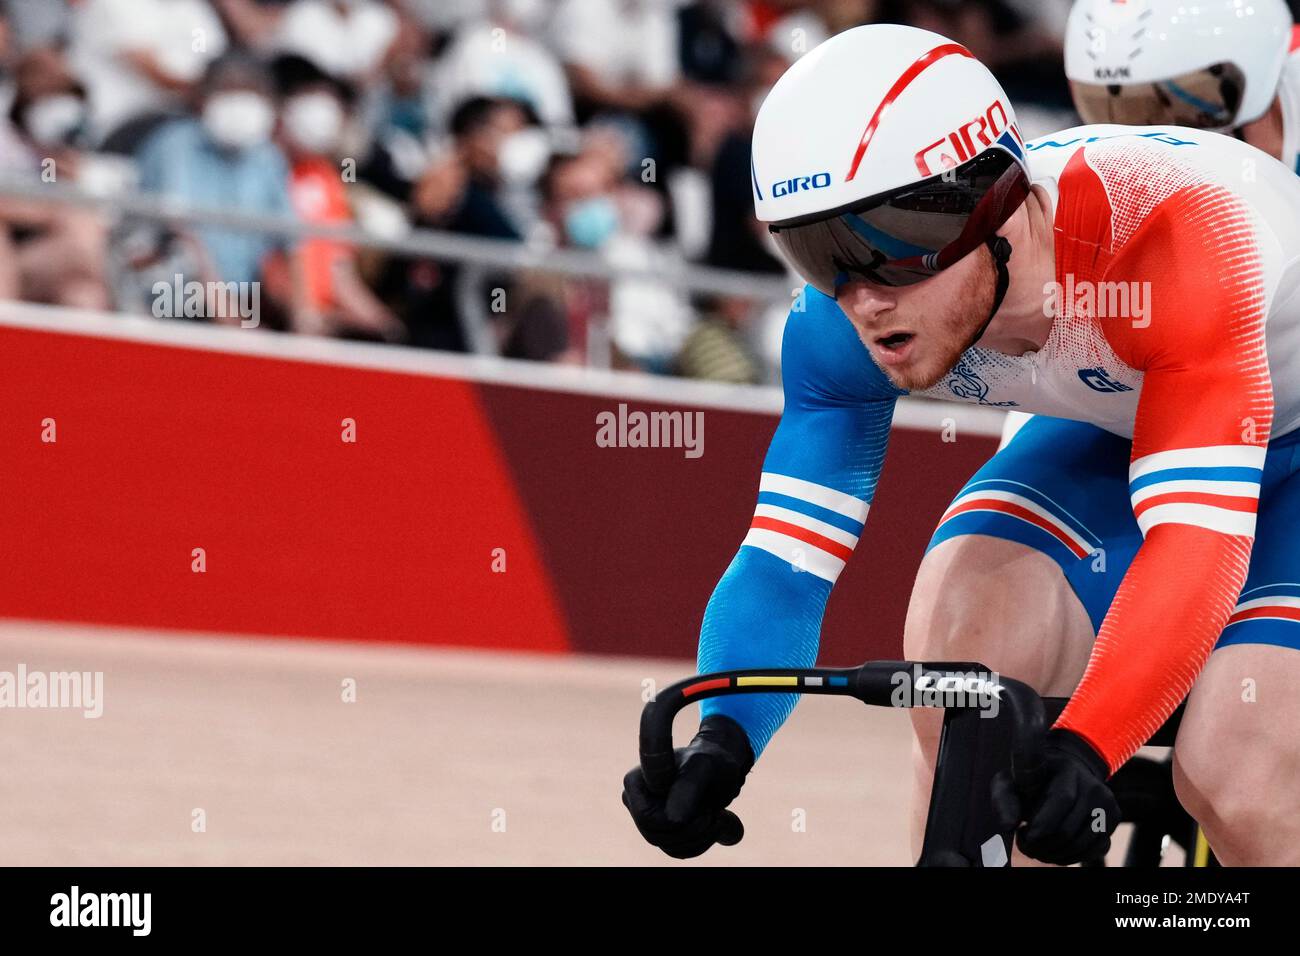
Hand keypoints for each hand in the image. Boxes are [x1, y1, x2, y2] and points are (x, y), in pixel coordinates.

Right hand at [622, 715, 752, 858]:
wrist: (720, 770)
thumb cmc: (710, 762)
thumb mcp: (703, 768)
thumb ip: (687, 788)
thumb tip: (673, 819)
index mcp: (635, 781)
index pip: (647, 818)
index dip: (678, 820)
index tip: (705, 806)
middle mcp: (635, 801)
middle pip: (655, 836)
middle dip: (691, 829)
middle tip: (712, 812)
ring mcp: (646, 819)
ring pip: (668, 847)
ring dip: (700, 837)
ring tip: (714, 814)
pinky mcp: (662, 832)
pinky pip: (678, 851)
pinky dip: (700, 843)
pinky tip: (712, 825)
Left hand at [991, 728, 1120, 864]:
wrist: (1064, 776)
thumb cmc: (1031, 783)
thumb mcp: (1010, 783)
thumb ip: (1004, 800)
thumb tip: (1008, 826)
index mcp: (1067, 769)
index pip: (1061, 799)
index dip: (1040, 825)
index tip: (1021, 833)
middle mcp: (1093, 785)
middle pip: (1068, 829)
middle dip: (1041, 845)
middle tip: (1025, 844)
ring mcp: (1107, 804)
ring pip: (1080, 845)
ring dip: (1053, 854)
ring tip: (1037, 847)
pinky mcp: (1113, 821)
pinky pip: (1093, 851)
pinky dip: (1070, 857)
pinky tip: (1054, 849)